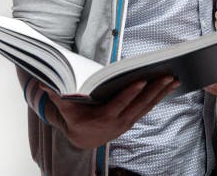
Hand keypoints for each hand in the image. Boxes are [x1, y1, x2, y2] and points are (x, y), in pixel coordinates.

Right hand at [41, 76, 178, 148]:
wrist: (83, 140)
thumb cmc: (75, 121)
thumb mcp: (65, 111)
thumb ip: (57, 98)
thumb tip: (42, 85)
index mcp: (104, 118)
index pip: (120, 104)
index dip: (131, 93)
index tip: (142, 81)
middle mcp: (119, 121)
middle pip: (140, 105)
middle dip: (155, 90)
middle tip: (168, 76)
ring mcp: (128, 121)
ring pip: (148, 106)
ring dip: (162, 93)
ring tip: (174, 79)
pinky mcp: (133, 120)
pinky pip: (148, 108)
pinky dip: (159, 97)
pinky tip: (168, 87)